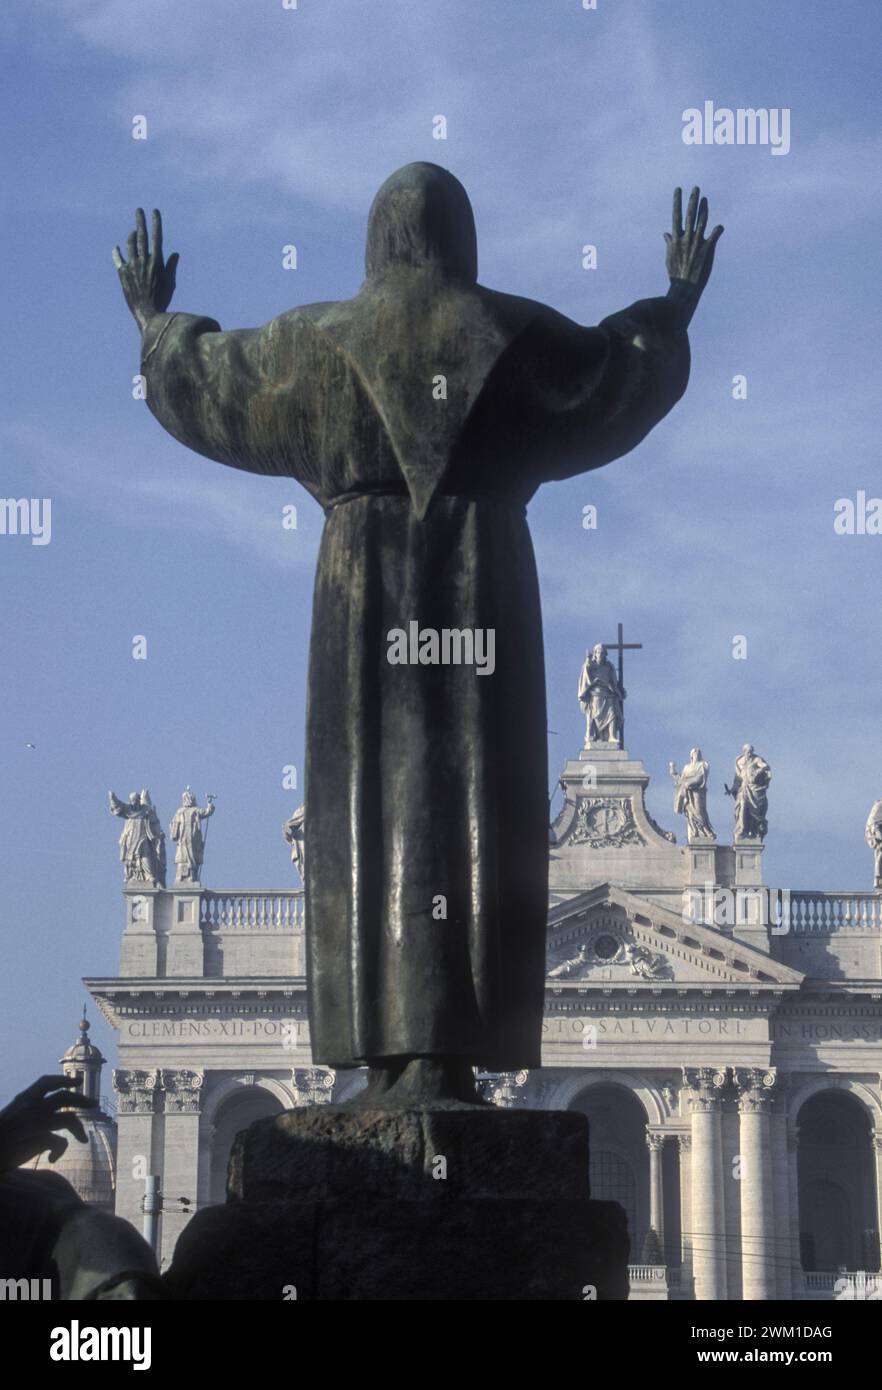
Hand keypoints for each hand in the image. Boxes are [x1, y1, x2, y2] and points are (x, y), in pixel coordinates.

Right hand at [0, 1074, 97, 1170]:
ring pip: (69, 1118)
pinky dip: (60, 1151)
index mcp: (22, 1099)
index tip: (77, 1081)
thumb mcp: (11, 1119)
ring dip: (79, 1128)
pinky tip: (53, 1158)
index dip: (63, 1080)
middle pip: (64, 1097)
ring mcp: (36, 1122)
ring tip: (83, 1138)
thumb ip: (27, 1114)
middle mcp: (31, 1107)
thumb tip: (46, 1122)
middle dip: (81, 1100)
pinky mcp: (39, 1139)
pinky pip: (60, 1142)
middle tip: (93, 1104)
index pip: (46, 1082)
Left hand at [113, 208, 178, 330]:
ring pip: (130, 245)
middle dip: (141, 221)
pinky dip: (117, 253)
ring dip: (132, 236)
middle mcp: (143, 260)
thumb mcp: (169, 283)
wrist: (147, 312)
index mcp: (156, 261)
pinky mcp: (122, 273)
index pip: (156, 237)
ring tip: (134, 231)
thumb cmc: (161, 299)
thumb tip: (174, 254)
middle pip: (141, 236)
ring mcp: (131, 266)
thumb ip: (170, 267)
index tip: (155, 211)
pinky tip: (116, 248)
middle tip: (139, 210)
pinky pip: (118, 260)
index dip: (156, 223)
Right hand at [664, 187, 722, 295]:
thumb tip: (666, 233)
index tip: (678, 190)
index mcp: (676, 239)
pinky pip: (714, 236)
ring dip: (704, 209)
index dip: (677, 202)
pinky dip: (717, 230)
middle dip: (692, 200)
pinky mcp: (707, 250)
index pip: (676, 216)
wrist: (685, 288)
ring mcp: (697, 243)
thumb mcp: (669, 258)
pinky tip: (720, 228)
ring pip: (702, 221)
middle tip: (696, 187)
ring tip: (704, 198)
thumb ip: (669, 243)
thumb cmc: (676, 275)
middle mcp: (687, 238)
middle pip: (690, 214)